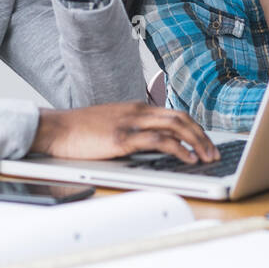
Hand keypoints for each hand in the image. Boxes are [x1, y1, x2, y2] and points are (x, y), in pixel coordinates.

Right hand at [31, 101, 218, 164]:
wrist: (54, 128)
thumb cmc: (79, 131)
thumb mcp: (111, 125)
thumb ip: (132, 131)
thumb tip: (152, 147)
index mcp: (136, 108)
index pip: (175, 114)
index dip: (195, 129)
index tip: (206, 143)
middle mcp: (138, 111)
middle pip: (181, 118)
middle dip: (202, 136)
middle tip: (214, 152)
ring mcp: (130, 123)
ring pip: (175, 127)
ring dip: (196, 143)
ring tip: (207, 158)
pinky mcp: (122, 138)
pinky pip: (159, 141)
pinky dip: (179, 149)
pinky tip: (188, 158)